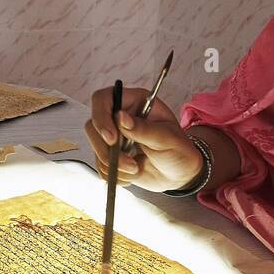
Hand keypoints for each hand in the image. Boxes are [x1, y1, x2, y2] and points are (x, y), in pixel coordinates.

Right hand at [84, 86, 203, 190]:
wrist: (179, 173)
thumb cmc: (179, 150)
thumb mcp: (167, 138)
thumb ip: (144, 129)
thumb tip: (121, 117)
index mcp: (134, 102)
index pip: (104, 99)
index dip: (101, 116)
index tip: (112, 139)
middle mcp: (119, 117)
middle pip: (93, 126)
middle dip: (108, 150)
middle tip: (130, 163)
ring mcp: (113, 136)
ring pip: (94, 147)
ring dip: (113, 164)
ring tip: (135, 169)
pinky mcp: (110, 155)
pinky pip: (99, 164)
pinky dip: (114, 174)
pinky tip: (132, 174)